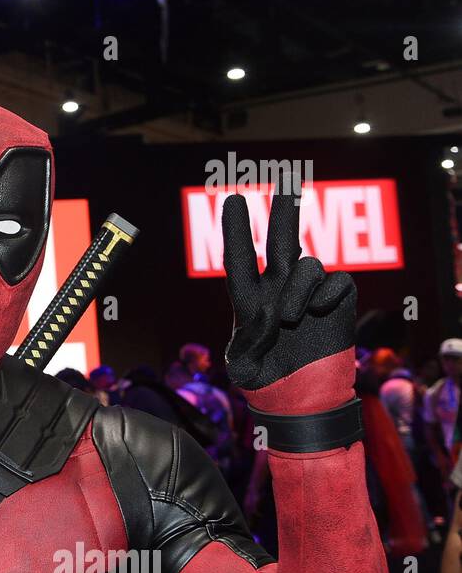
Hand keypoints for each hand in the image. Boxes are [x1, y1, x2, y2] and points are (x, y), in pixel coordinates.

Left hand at [221, 169, 355, 391]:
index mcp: (249, 299)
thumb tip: (268, 315)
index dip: (236, 230)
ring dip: (298, 289)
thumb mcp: (243, 367)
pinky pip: (337, 281)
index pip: (239, 258)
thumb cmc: (266, 381)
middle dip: (284, 210)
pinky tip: (320, 314)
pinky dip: (327, 295)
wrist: (300, 397)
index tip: (233, 198)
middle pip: (281, 240)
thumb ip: (247, 343)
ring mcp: (310, 293)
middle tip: (288, 175)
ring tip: (291, 319)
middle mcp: (279, 288)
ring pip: (307, 265)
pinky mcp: (339, 301)